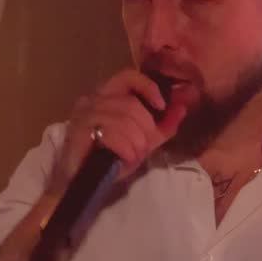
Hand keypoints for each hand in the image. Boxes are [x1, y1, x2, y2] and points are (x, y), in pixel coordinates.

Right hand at [50, 69, 186, 195]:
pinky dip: (124, 149)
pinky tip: (123, 159)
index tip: (161, 105)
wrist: (81, 184)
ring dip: (135, 143)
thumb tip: (182, 107)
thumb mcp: (142, 142)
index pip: (129, 76)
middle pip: (131, 105)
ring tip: (133, 156)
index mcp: (107, 95)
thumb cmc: (109, 160)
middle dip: (145, 130)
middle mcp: (92, 99)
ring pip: (123, 120)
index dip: (148, 87)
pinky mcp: (78, 130)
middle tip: (143, 148)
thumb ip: (162, 127)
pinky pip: (111, 134)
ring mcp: (84, 113)